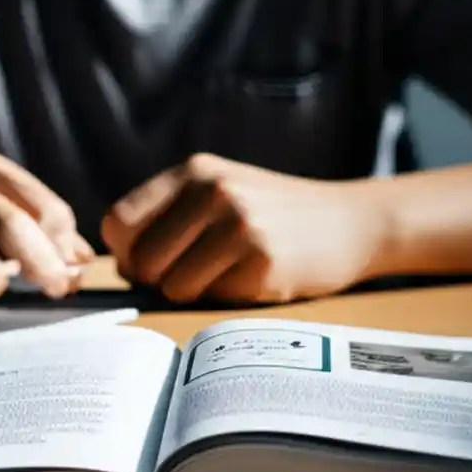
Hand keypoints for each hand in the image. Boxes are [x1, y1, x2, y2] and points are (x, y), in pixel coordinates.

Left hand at [102, 153, 382, 303]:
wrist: (352, 222)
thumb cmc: (276, 215)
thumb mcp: (221, 189)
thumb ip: (171, 213)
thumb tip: (120, 264)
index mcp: (194, 171)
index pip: (119, 223)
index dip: (126, 253)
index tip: (148, 263)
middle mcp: (213, 191)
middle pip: (141, 260)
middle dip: (156, 280)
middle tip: (191, 276)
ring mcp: (239, 225)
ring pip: (172, 286)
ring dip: (191, 293)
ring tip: (226, 275)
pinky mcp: (262, 262)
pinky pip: (212, 300)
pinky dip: (226, 299)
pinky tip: (255, 279)